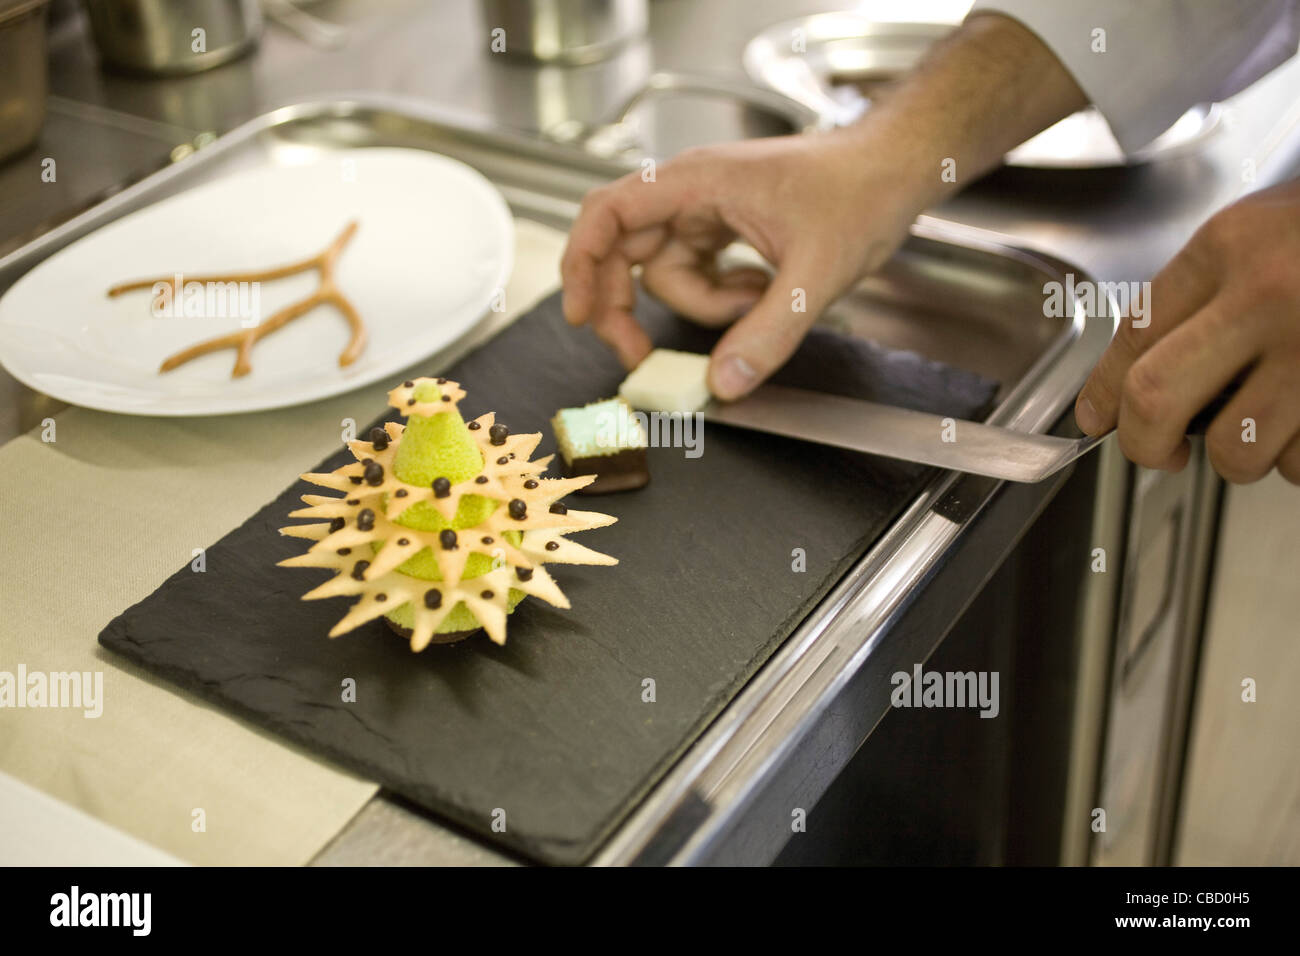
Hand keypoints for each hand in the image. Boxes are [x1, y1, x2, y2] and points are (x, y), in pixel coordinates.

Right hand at [560, 130, 918, 398]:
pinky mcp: (725, 232)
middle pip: (625, 254)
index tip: (580, 315)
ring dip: (702, 306)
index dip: (582, 264)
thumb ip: (768, 333)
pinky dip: (722, 299)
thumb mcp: (816, 272)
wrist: (897, 169)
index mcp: (696, 182)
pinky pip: (699, 277)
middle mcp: (692, 194)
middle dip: (628, 306)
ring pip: (669, 276)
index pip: (608, 214)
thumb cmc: (861, 190)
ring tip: (757, 300)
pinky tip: (763, 291)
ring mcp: (707, 213)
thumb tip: (722, 384)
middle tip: (639, 357)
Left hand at [1075, 177, 1299, 484]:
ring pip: (1236, 449)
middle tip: (1162, 451)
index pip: (1133, 336)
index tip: (1098, 421)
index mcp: (1231, 245)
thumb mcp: (1262, 236)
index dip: (1103, 394)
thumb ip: (1198, 301)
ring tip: (1268, 420)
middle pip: (1157, 400)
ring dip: (1242, 456)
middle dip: (1146, 444)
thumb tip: (1126, 394)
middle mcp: (1271, 292)